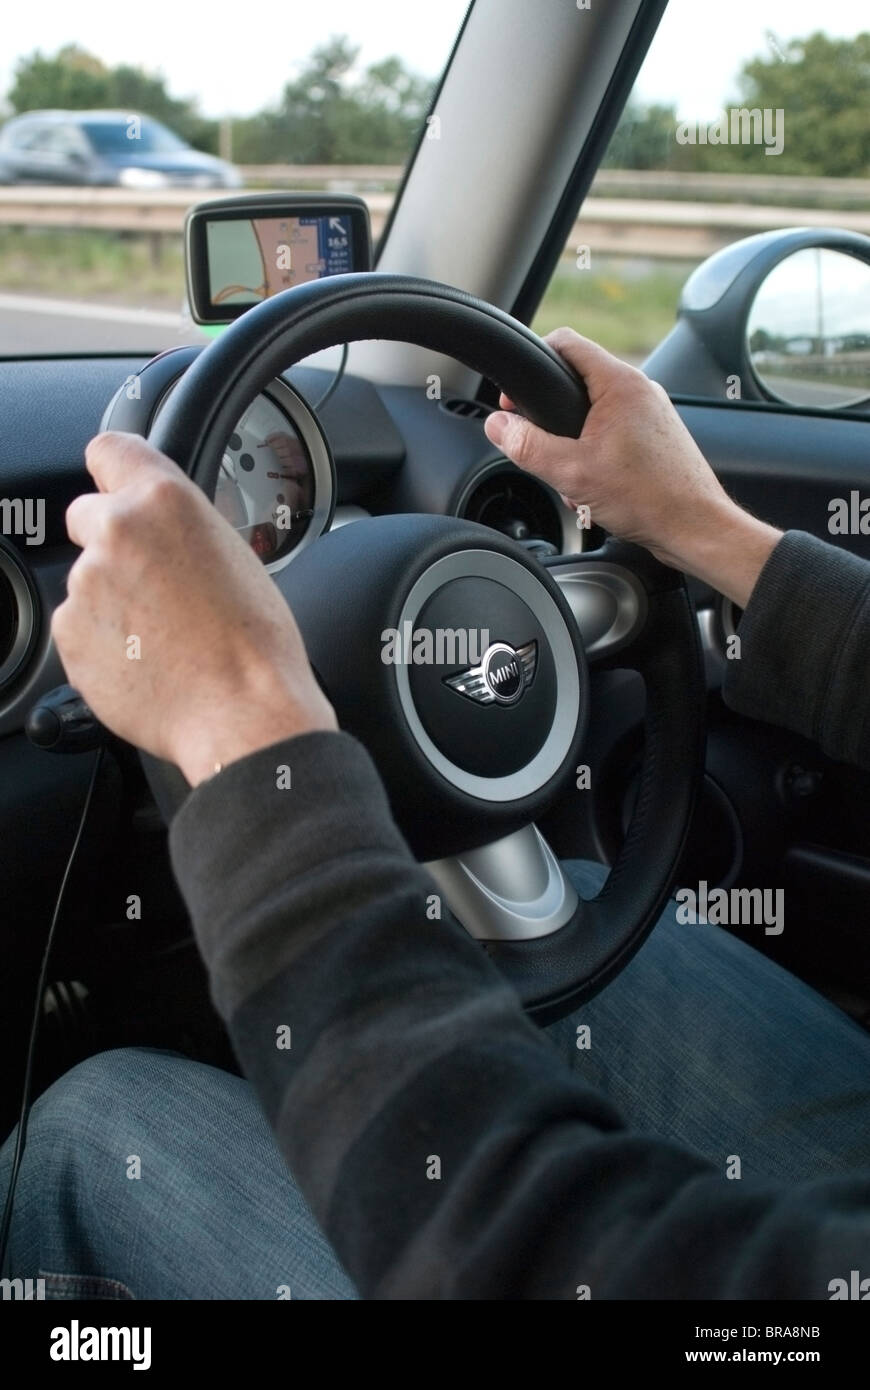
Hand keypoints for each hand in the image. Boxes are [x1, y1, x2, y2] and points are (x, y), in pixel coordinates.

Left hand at [53, 432, 336, 786]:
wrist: (243, 712)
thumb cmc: (256, 644)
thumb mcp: (236, 555)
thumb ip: (183, 527)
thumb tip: (163, 531)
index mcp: (164, 501)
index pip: (109, 449)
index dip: (113, 472)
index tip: (115, 487)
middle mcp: (116, 531)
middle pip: (87, 516)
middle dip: (112, 543)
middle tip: (155, 584)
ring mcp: (86, 584)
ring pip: (87, 579)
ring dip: (111, 600)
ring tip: (163, 636)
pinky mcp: (69, 633)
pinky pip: (79, 627)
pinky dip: (103, 642)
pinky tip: (146, 660)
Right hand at [484, 328, 781, 606]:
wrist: (695, 527)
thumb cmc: (650, 498)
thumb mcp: (572, 473)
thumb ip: (528, 446)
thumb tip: (498, 426)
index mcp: (620, 383)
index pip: (565, 343)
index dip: (532, 363)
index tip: (516, 398)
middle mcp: (640, 390)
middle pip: (577, 381)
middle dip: (551, 416)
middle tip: (538, 443)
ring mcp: (651, 413)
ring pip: (595, 412)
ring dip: (573, 443)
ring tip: (572, 476)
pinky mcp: (656, 436)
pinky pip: (614, 432)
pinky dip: (596, 454)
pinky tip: (594, 488)